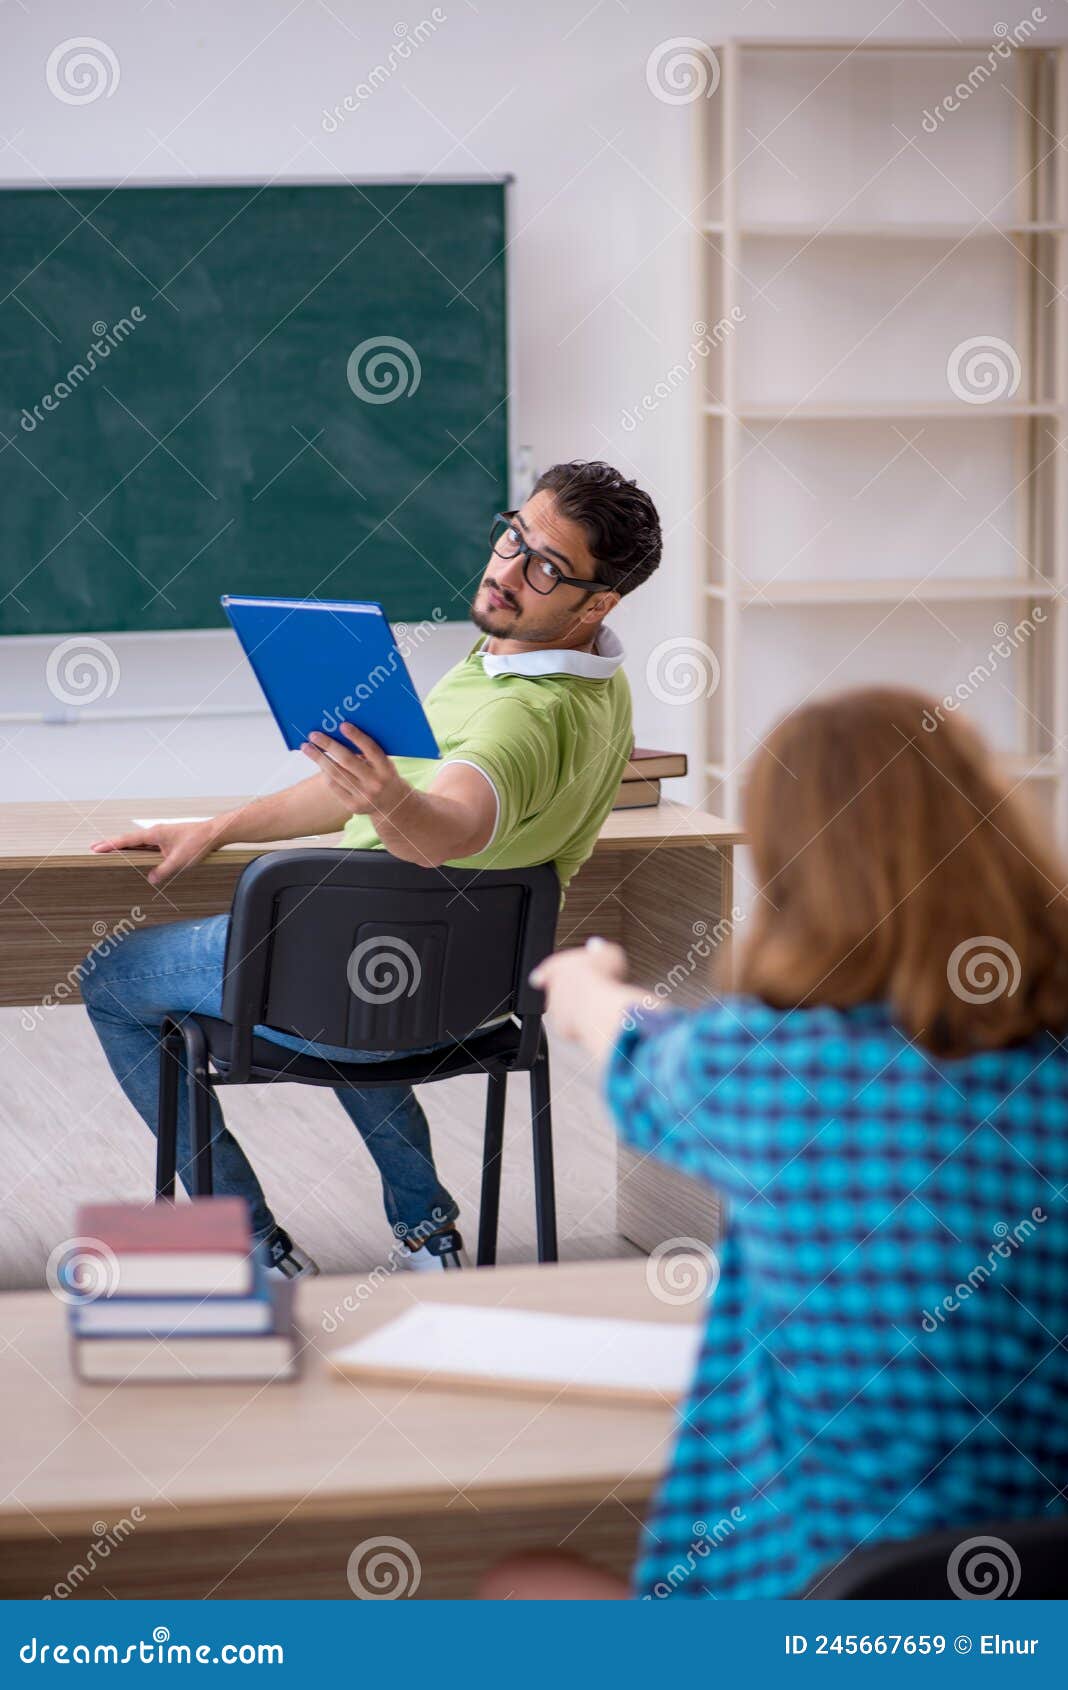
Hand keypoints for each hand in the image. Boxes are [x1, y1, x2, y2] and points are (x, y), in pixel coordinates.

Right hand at [89, 818, 221, 887]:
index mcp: (154, 834)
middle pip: (129, 840)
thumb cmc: (198, 843)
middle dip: (112, 845)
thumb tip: (150, 880)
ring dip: (124, 848)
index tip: (94, 848)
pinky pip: (148, 846)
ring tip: (109, 853)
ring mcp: (162, 836)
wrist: (214, 833)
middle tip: (94, 849)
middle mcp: (155, 833)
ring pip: (138, 843)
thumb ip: (163, 871)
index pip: (127, 840)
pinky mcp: (168, 840)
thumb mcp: (179, 861)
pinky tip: (136, 857)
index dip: (110, 845)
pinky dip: (138, 850)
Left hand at [301, 724, 407, 818]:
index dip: (357, 737)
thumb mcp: (384, 764)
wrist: (393, 805)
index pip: (371, 749)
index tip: (342, 725)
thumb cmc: (383, 775)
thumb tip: (342, 732)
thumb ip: (368, 752)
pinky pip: (334, 786)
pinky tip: (319, 763)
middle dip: (329, 745)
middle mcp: (376, 783)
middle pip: (347, 761)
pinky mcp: (353, 806)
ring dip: (319, 758)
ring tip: (307, 747)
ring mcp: (364, 796)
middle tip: (313, 735)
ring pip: (336, 774)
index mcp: (386, 769)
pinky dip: (325, 773)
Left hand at [530, 938, 637, 1060]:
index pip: (551, 967)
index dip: (560, 970)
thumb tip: (599, 949)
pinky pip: (572, 1026)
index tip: (566, 973)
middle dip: (574, 989)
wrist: (598, 1008)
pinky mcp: (562, 1028)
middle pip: (560, 988)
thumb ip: (601, 951)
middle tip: (592, 988)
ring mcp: (555, 1009)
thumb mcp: (609, 954)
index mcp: (557, 966)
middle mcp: (551, 987)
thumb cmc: (603, 978)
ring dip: (578, 1007)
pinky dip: (583, 1024)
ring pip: (565, 1008)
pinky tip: (597, 1019)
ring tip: (598, 1005)